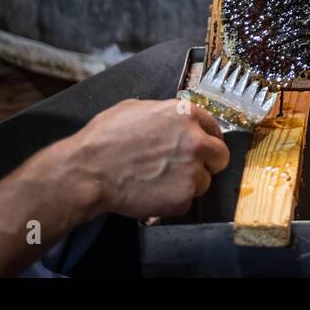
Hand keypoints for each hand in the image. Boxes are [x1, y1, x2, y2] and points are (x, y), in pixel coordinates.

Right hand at [71, 98, 229, 218]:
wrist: (89, 171)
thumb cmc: (104, 139)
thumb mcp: (135, 108)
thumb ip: (163, 113)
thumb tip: (170, 119)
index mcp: (186, 115)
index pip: (214, 127)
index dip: (208, 138)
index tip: (204, 146)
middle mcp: (196, 141)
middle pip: (220, 156)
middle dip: (208, 162)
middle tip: (188, 168)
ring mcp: (192, 170)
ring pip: (204, 181)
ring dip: (188, 183)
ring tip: (160, 181)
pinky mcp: (184, 197)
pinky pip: (187, 200)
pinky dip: (173, 200)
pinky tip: (153, 192)